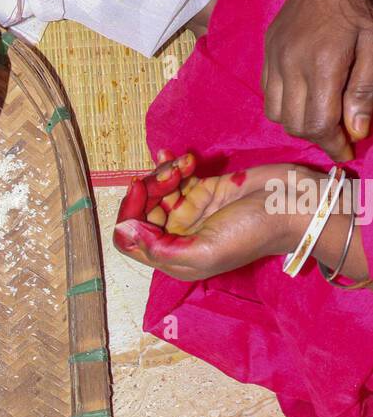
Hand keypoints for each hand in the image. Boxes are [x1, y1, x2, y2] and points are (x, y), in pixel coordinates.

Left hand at [113, 151, 305, 278]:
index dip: (128, 214)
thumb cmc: (252, 234)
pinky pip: (175, 176)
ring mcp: (189, 211)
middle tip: (171, 175)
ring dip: (164, 172)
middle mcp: (177, 236)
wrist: (292, 206)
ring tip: (187, 164)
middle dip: (149, 187)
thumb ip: (160, 248)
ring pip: (156, 190)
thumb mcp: (203, 252)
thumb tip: (124, 232)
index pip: (129, 239)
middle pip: (141, 210)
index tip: (140, 190)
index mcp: (173, 258)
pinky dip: (174, 164)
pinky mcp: (203, 189)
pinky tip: (184, 157)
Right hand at [263, 0, 372, 159]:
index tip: (348, 152)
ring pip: (275, 111)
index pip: (316, 123)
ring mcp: (274, 54)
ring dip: (297, 121)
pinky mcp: (268, 46)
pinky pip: (267, 89)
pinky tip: (306, 93)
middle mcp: (288, 63)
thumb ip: (364, 88)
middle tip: (340, 135)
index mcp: (319, 63)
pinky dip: (284, 101)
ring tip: (322, 115)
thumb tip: (355, 130)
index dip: (332, 144)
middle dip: (316, 136)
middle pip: (293, 123)